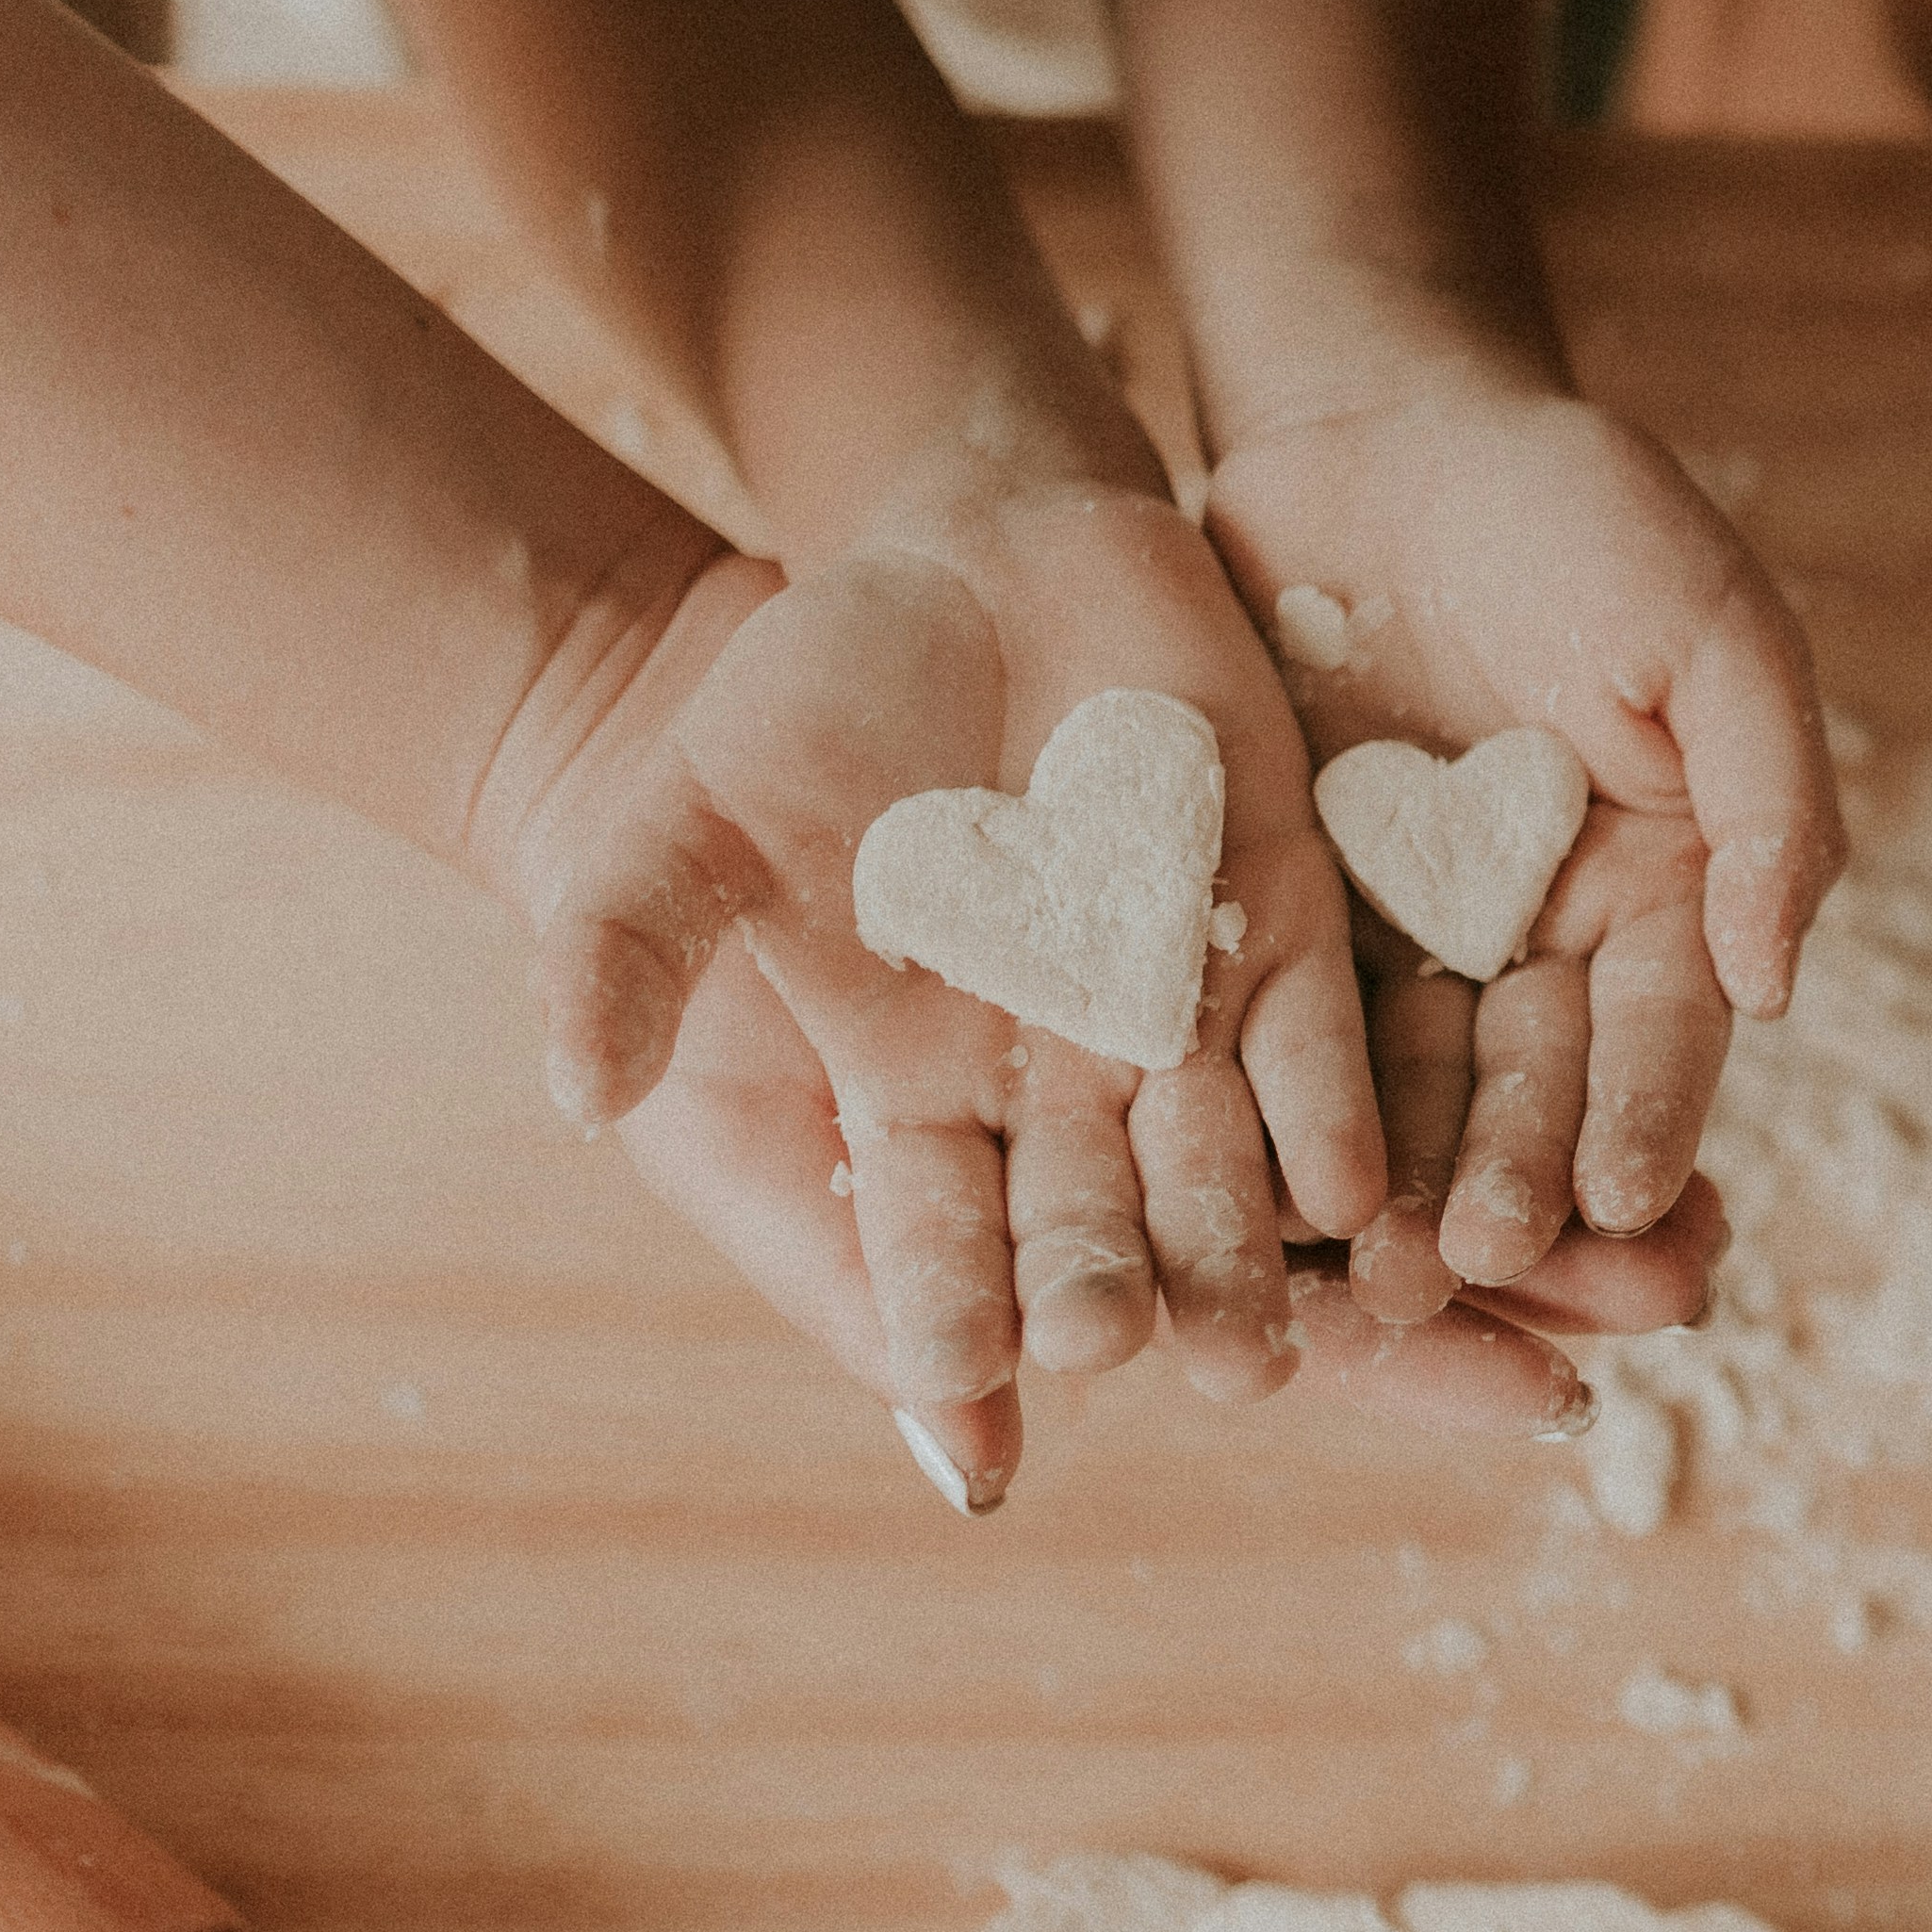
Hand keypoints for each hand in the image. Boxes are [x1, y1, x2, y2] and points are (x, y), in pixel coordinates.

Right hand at [646, 469, 1391, 1438]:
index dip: (943, 1301)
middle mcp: (1057, 1078)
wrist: (943, 559)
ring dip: (1236, 1252)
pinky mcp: (1274, 909)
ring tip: (1266, 1353)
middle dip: (1105, 1289)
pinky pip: (1310, 1034)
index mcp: (917, 1095)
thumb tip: (578, 1095)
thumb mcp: (679, 830)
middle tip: (1125, 1361)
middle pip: (1089, 1219)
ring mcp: (1174, 1001)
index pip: (931, 1232)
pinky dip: (1328, 1112)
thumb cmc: (788, 712)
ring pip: (1212, 1159)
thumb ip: (622, 959)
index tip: (955, 1372)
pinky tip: (1353, 1192)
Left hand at [1198, 362, 1839, 1310]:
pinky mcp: (1286, 909)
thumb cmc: (1574, 506)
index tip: (1625, 1209)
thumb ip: (1771, 797)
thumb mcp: (1711, 627)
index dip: (1645, 1118)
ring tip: (1370, 1263)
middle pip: (1532, 1084)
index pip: (1660, 1030)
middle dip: (1513, 1179)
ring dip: (1398, 1181)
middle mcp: (1539, 938)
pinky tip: (1258, 1171)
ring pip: (1408, 1085)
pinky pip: (1284, 1020)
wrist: (1374, 418)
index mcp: (1661, 888)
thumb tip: (1777, 987)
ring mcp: (1408, 933)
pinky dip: (1279, 1102)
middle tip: (1478, 1258)